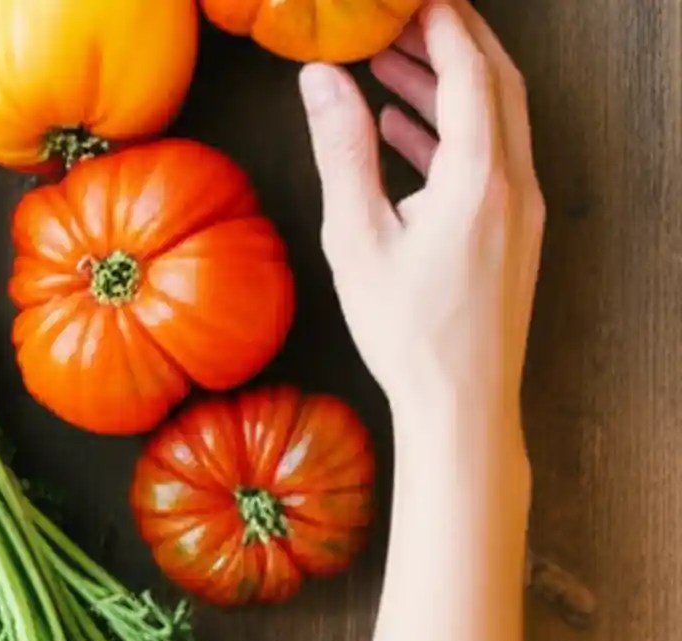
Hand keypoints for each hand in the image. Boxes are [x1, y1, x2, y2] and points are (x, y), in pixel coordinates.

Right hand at [299, 0, 544, 416]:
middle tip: (403, 12)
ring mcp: (521, 207)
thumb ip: (342, 150)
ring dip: (447, 82)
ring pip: (494, 117)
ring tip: (388, 61)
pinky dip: (450, 129)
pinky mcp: (512, 230)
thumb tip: (319, 80)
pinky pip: (489, 156)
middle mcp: (514, 181)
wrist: (462, 402)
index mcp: (480, 176)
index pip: (469, 69)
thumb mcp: (357, 237)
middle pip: (496, 80)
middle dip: (451, 37)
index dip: (439, 22)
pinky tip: (405, 126)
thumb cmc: (408, 330)